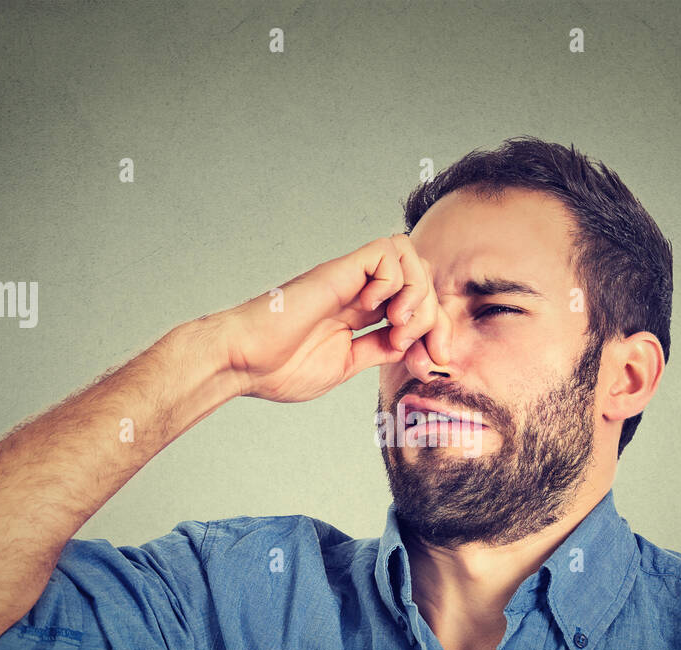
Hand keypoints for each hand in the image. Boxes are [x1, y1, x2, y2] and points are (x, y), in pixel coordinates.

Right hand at [216, 234, 451, 402]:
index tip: (432, 364)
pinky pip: (386, 251)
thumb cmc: (279, 367)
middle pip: (422, 278)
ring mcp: (350, 279)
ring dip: (417, 295)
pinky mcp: (338, 271)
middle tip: (423, 350)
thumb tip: (415, 346)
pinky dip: (393, 281)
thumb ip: (379, 350)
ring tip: (397, 327)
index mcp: (362, 314)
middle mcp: (360, 290)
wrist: (243, 362)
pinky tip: (372, 310)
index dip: (436, 331)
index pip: (418, 305)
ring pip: (409, 257)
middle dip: (436, 316)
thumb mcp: (347, 364)